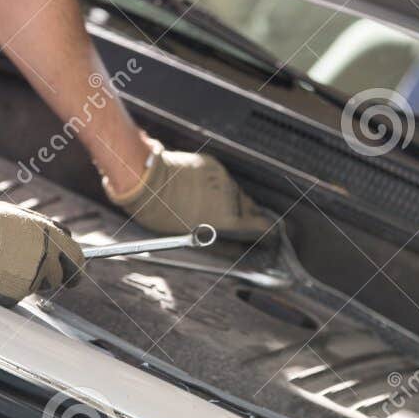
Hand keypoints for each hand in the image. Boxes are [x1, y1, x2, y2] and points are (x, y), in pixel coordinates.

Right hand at [0, 202, 85, 300]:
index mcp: (47, 238)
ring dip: (32, 278)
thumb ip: (44, 229)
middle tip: (40, 266)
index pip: (77, 256)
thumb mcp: (18, 217)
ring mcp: (28, 282)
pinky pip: (21, 294)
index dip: (78, 264)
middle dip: (56, 272)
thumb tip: (62, 238)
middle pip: (62, 276)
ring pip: (40, 285)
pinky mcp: (13, 298)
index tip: (77, 269)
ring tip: (7, 263)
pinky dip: (13, 287)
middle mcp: (43, 262)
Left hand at [103, 138, 270, 240]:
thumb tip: (240, 252)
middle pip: (251, 210)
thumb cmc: (163, 212)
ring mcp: (223, 179)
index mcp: (228, 218)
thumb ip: (221, 246)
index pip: (263, 227)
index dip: (269, 234)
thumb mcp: (191, 238)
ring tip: (212, 209)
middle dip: (248, 218)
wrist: (148, 179)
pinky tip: (203, 193)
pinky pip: (223, 180)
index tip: (270, 237)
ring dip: (231, 202)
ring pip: (237, 193)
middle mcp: (230, 197)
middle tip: (239, 226)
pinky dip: (219, 188)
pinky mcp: (213, 165)